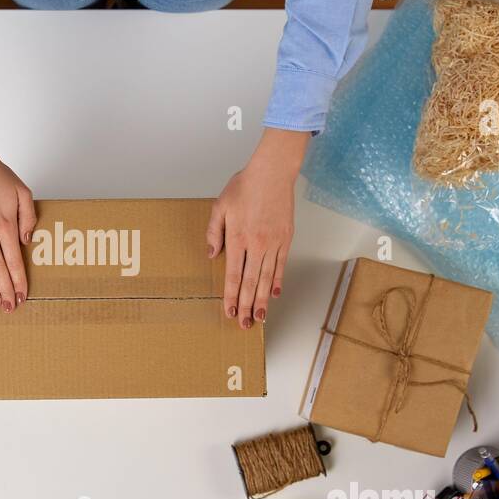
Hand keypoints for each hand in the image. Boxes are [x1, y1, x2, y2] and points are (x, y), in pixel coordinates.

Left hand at [207, 127, 310, 328]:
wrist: (272, 173)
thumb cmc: (245, 186)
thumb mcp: (219, 206)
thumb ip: (214, 232)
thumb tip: (212, 255)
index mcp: (237, 238)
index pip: (232, 275)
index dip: (230, 297)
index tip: (229, 312)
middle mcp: (256, 245)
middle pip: (250, 282)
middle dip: (246, 306)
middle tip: (244, 325)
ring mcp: (273, 243)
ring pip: (266, 278)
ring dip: (262, 300)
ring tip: (260, 318)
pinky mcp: (286, 239)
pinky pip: (281, 265)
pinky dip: (278, 281)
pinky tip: (274, 294)